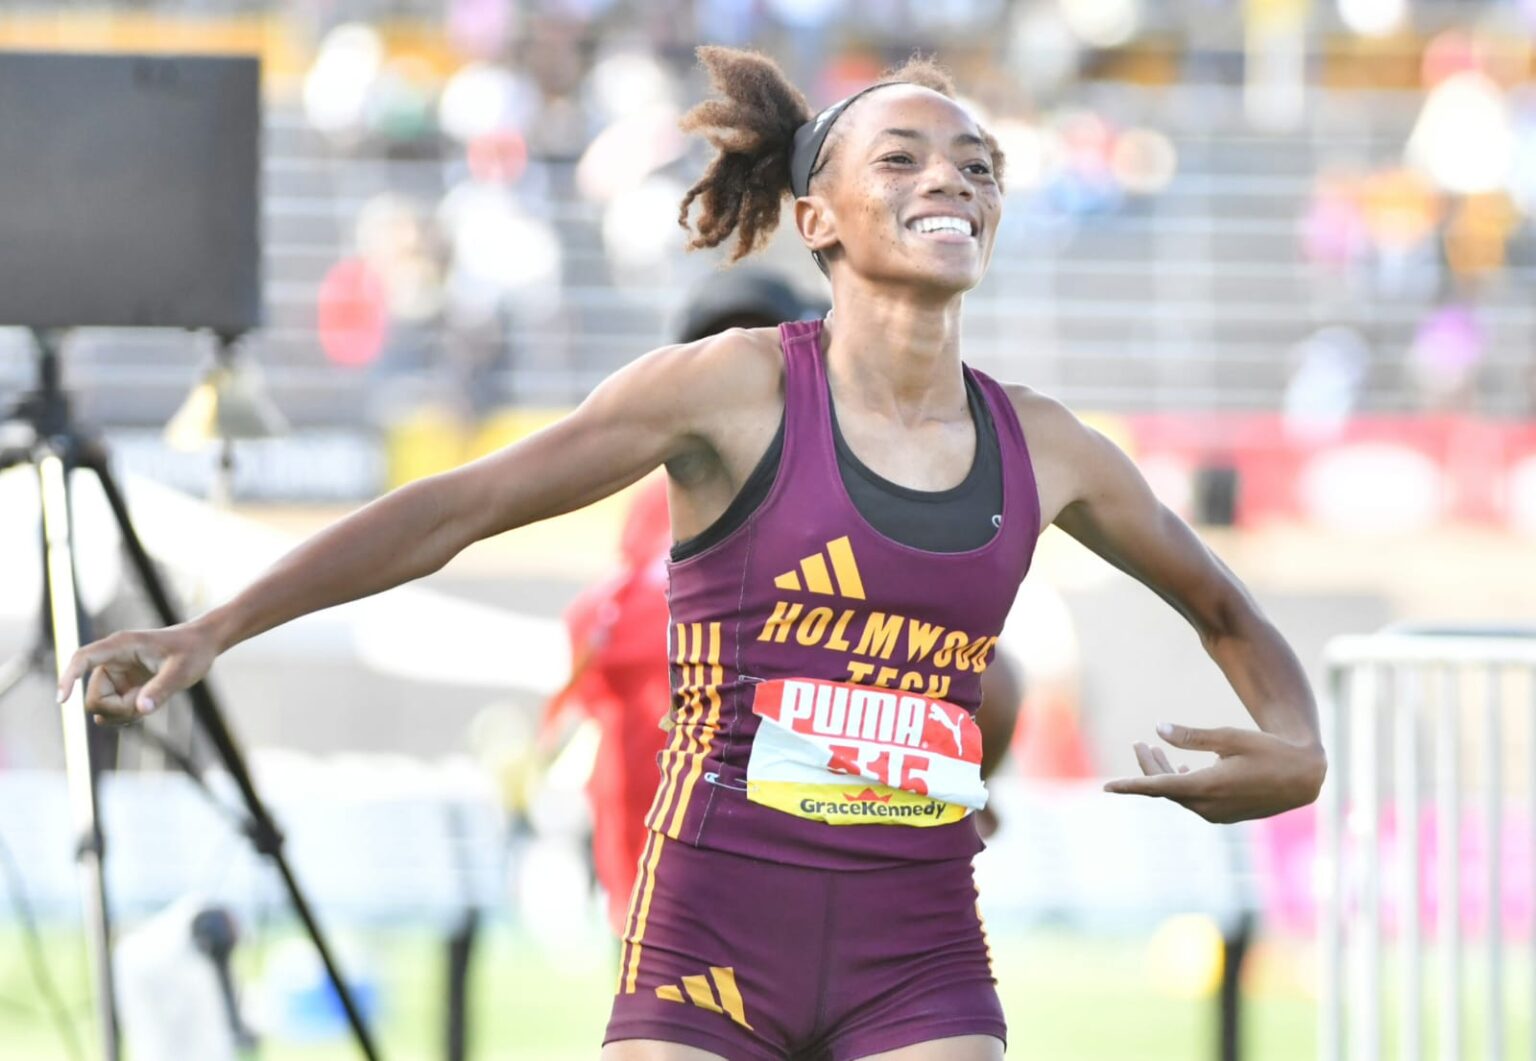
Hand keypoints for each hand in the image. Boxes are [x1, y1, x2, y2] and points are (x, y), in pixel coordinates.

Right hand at [56, 622, 219, 726]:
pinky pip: (112, 711)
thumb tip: (141, 709)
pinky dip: (127, 715)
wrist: (202, 645)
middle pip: (95, 698)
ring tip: (151, 699)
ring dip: (124, 713)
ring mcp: (116, 675)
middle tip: (148, 703)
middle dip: (118, 709)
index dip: (67, 677)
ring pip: (103, 708)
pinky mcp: (122, 687)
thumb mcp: (182, 670)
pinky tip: (147, 705)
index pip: (82, 658)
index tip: (62, 700)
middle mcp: (112, 661)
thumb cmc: (193, 651)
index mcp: (121, 646)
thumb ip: (162, 689)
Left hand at [1103, 721, 1325, 823]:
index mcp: (1206, 787)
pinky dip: (1182, 784)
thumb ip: (1192, 736)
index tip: (1107, 787)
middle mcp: (1208, 806)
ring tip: (1152, 751)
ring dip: (1165, 774)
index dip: (1130, 786)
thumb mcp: (1230, 736)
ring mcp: (1218, 814)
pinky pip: (1194, 801)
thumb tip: (1159, 728)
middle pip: (1165, 788)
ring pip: (1179, 794)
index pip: (1157, 787)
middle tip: (1138, 743)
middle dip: (1148, 767)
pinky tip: (1182, 768)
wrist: (1304, 778)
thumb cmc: (1268, 751)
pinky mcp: (1226, 815)